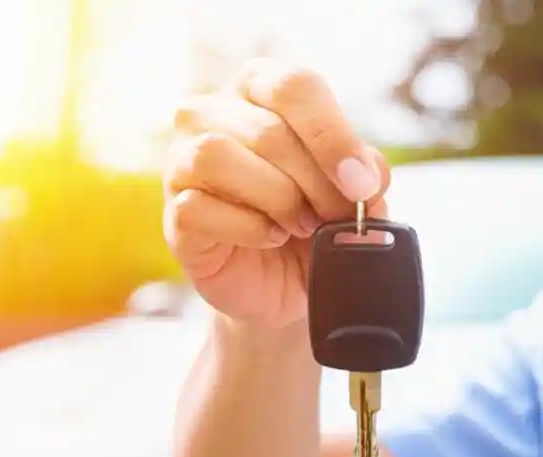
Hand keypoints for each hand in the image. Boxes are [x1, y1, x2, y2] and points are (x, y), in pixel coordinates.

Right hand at [163, 58, 390, 328]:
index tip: (361, 183)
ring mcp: (183, 160)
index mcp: (261, 88)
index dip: (332, 135)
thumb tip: (367, 175)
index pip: (294, 87)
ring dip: (277, 199)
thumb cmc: (317, 221)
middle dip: (315, 183)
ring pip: (218, 156)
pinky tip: (271, 237)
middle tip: (334, 217)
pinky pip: (198, 207)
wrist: (288, 283)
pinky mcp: (174, 212)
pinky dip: (248, 228)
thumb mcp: (355, 194)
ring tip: (299, 225)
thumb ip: (368, 174)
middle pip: (267, 131)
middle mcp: (213, 112)